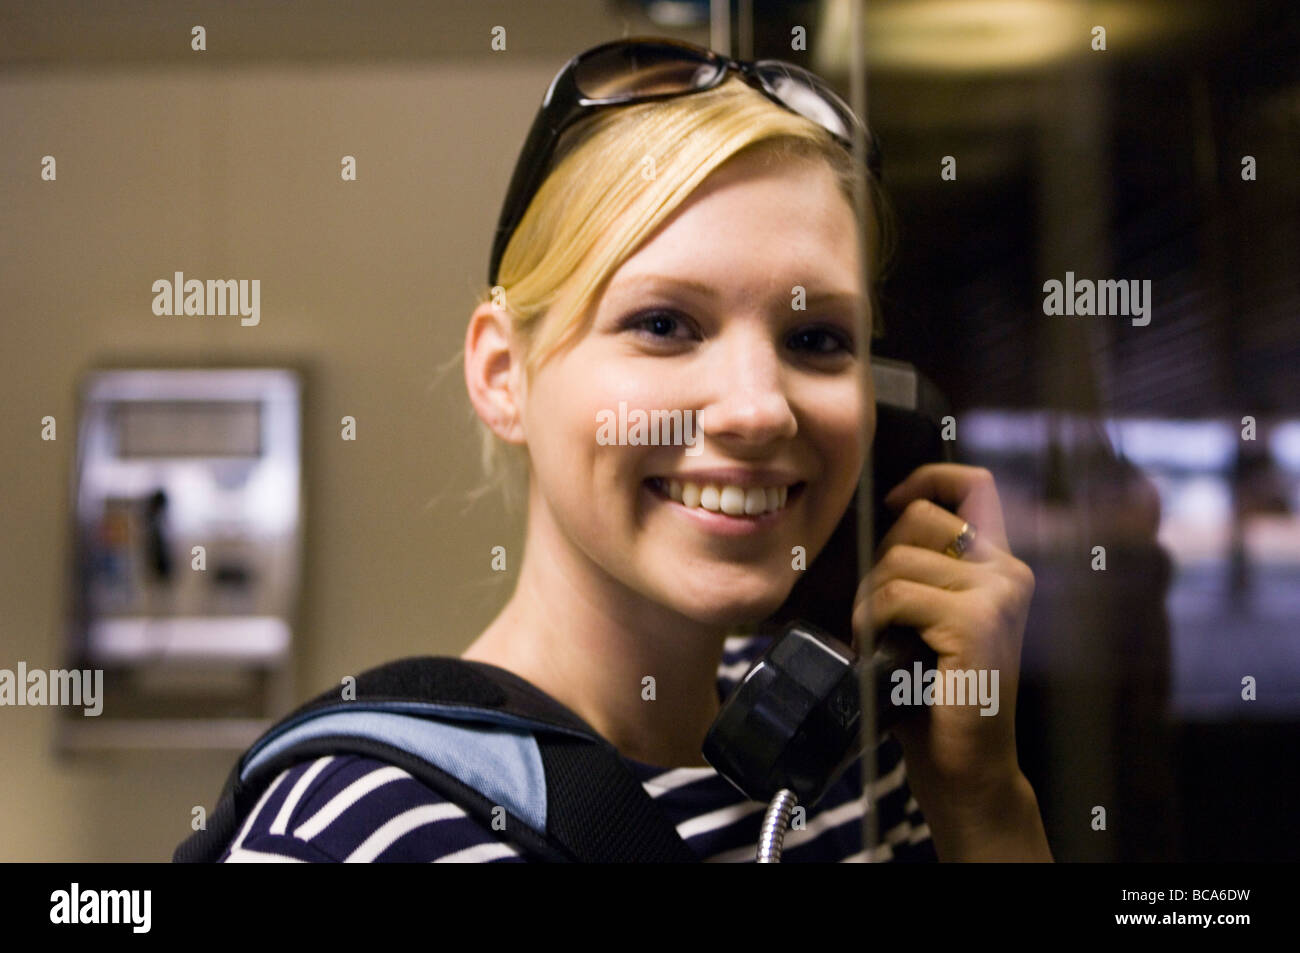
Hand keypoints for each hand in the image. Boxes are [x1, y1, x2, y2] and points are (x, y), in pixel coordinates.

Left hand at [851, 463, 1050, 859]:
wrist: (965, 767)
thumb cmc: (936, 696)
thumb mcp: (931, 619)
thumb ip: (923, 572)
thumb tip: (875, 526)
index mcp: (1002, 567)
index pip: (973, 484)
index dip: (926, 477)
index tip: (891, 503)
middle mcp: (1009, 572)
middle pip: (918, 518)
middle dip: (880, 558)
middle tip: (875, 610)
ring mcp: (998, 594)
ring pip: (897, 559)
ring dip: (869, 598)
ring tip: (875, 635)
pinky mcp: (976, 622)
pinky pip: (894, 594)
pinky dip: (870, 617)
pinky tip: (877, 645)